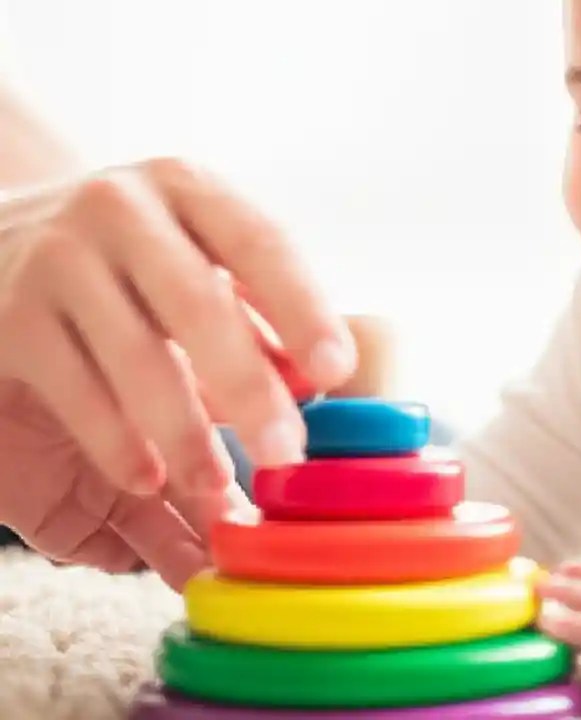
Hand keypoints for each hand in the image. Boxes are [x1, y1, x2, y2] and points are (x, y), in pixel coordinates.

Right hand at [0, 158, 354, 588]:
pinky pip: (75, 388)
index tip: (336, 371)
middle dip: (249, 386)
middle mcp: (121, 210)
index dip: (303, 308)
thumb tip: (316, 382)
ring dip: (185, 433)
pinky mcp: (10, 317)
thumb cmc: (131, 261)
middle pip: (199, 303)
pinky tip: (147, 478)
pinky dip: (115, 441)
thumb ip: (256, 312)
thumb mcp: (195, 258)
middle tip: (285, 452)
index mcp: (189, 190)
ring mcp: (59, 259)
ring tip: (218, 489)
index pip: (261, 242)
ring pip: (136, 356)